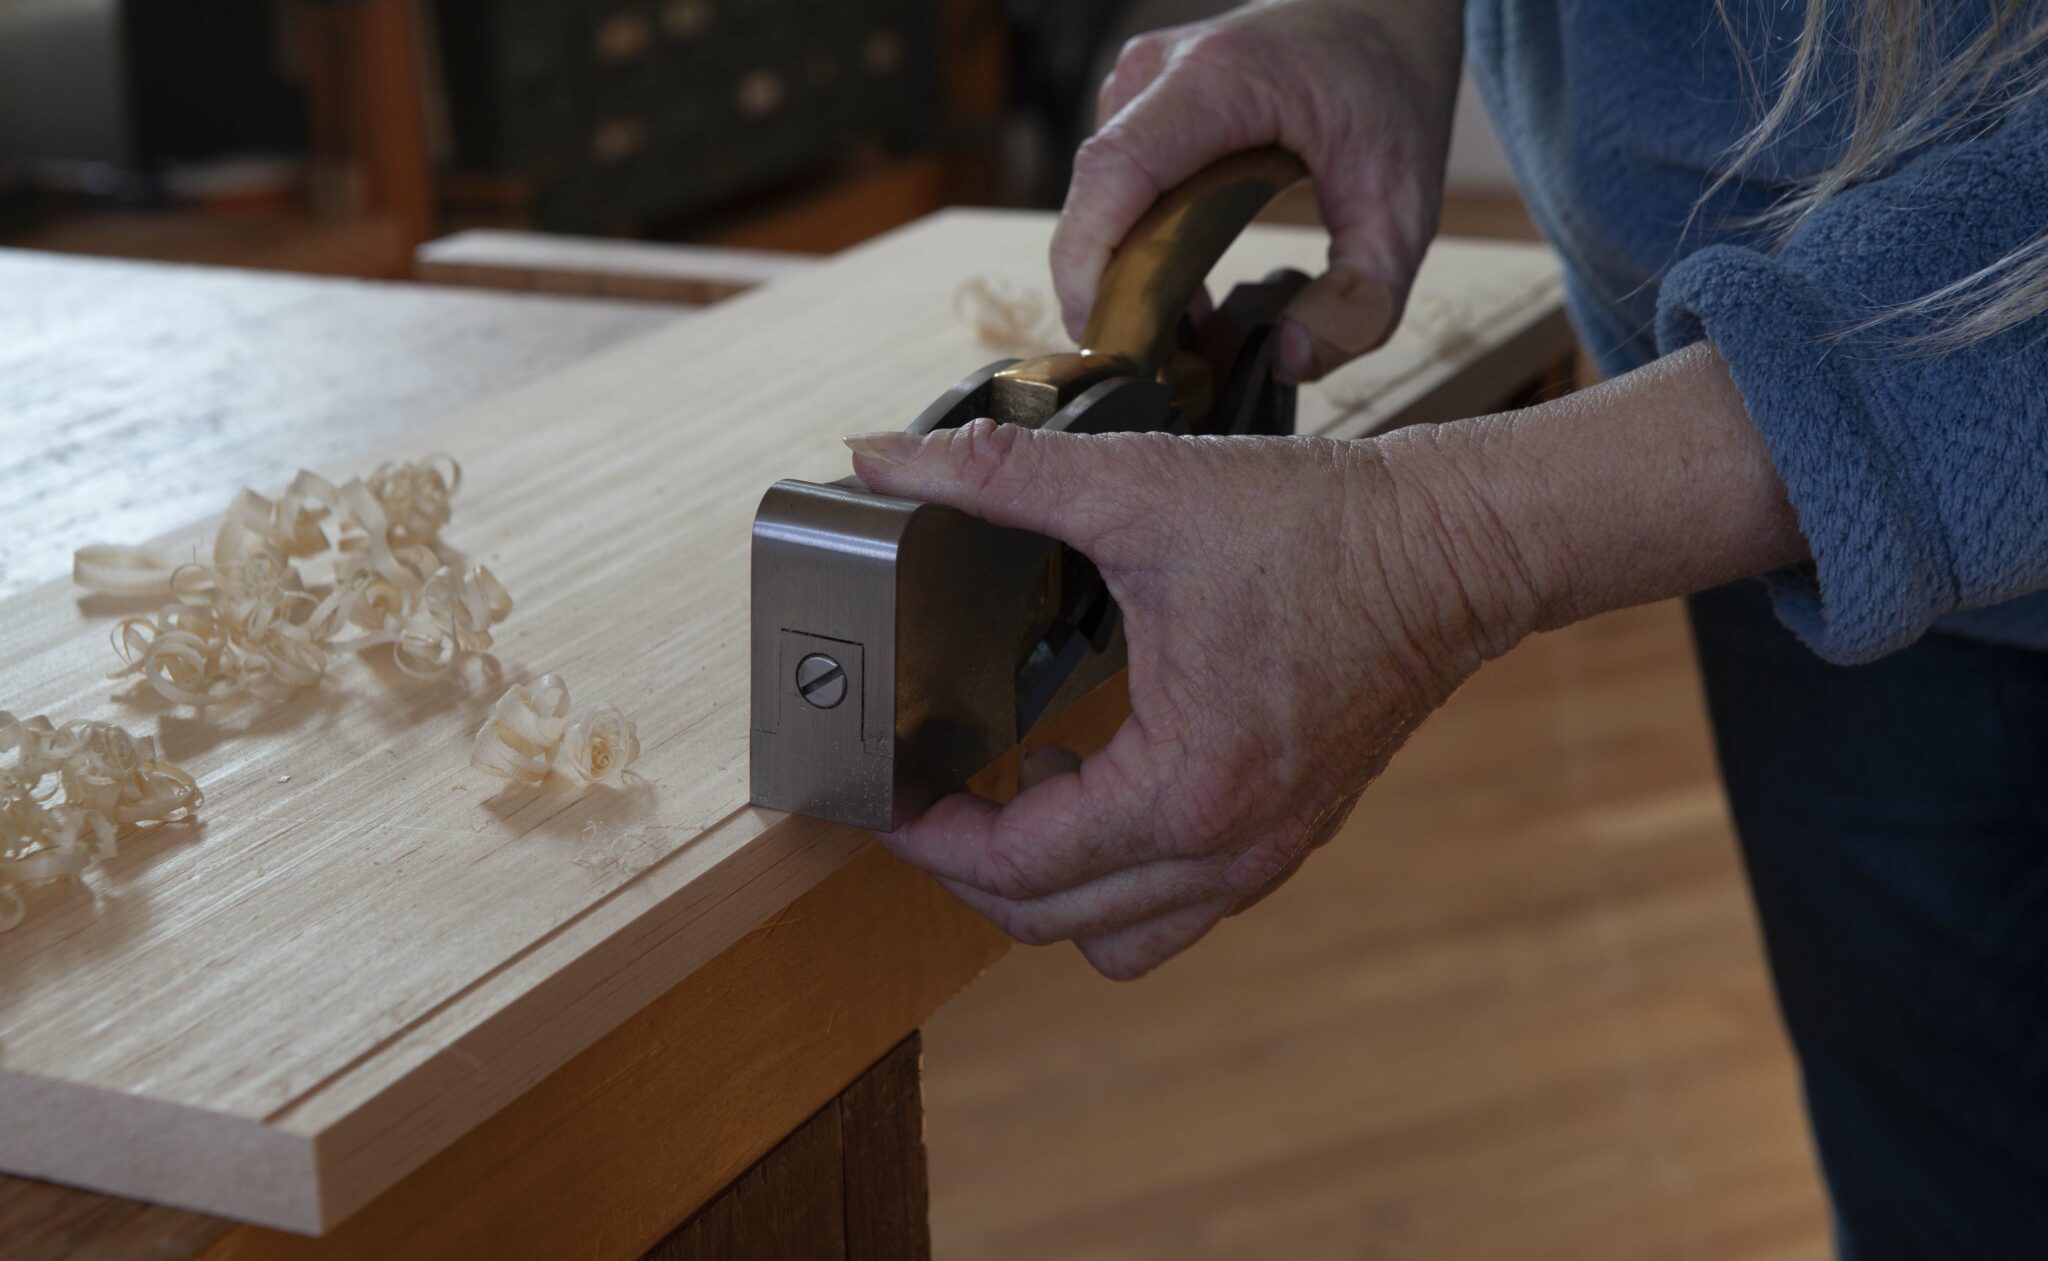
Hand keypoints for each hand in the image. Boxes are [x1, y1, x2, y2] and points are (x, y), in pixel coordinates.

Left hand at [842, 345, 1807, 978]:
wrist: (1457, 545)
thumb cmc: (1318, 526)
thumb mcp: (1141, 486)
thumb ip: (996, 475)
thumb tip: (875, 457)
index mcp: (1186, 785)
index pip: (1017, 865)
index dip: (929, 837)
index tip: (886, 796)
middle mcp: (1230, 848)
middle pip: (1051, 923)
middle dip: (968, 871)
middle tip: (926, 801)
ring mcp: (1267, 854)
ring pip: (1119, 939)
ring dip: (1050, 890)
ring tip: (1023, 796)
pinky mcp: (1291, 836)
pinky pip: (1180, 908)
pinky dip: (1118, 878)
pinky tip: (1101, 781)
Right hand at [1055, 0, 1464, 381]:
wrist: (1381, 10)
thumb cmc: (1390, 90)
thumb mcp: (1405, 203)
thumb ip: (1362, 298)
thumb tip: (1286, 360)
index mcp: (1219, 81)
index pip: (1114, 173)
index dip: (1090, 264)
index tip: (1106, 340)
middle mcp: (1158, 73)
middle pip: (1097, 201)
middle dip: (1110, 295)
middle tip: (1152, 372)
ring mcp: (1138, 85)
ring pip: (1099, 203)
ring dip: (1124, 274)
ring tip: (1174, 339)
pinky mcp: (1137, 104)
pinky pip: (1114, 190)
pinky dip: (1135, 248)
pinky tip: (1177, 294)